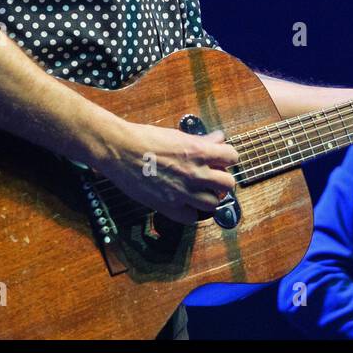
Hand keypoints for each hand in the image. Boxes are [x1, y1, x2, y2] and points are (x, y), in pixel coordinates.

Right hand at [96, 120, 238, 224]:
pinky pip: (192, 218)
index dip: (227, 158)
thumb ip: (201, 140)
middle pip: (228, 184)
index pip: (232, 157)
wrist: (120, 150)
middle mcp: (195, 173)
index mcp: (198, 151)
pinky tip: (184, 203)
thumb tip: (218, 138)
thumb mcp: (177, 135)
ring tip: (198, 192)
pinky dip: (191, 212)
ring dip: (209, 198)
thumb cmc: (145, 138)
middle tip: (212, 179)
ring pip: (213, 204)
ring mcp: (182, 192)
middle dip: (222, 181)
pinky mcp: (168, 206)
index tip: (220, 160)